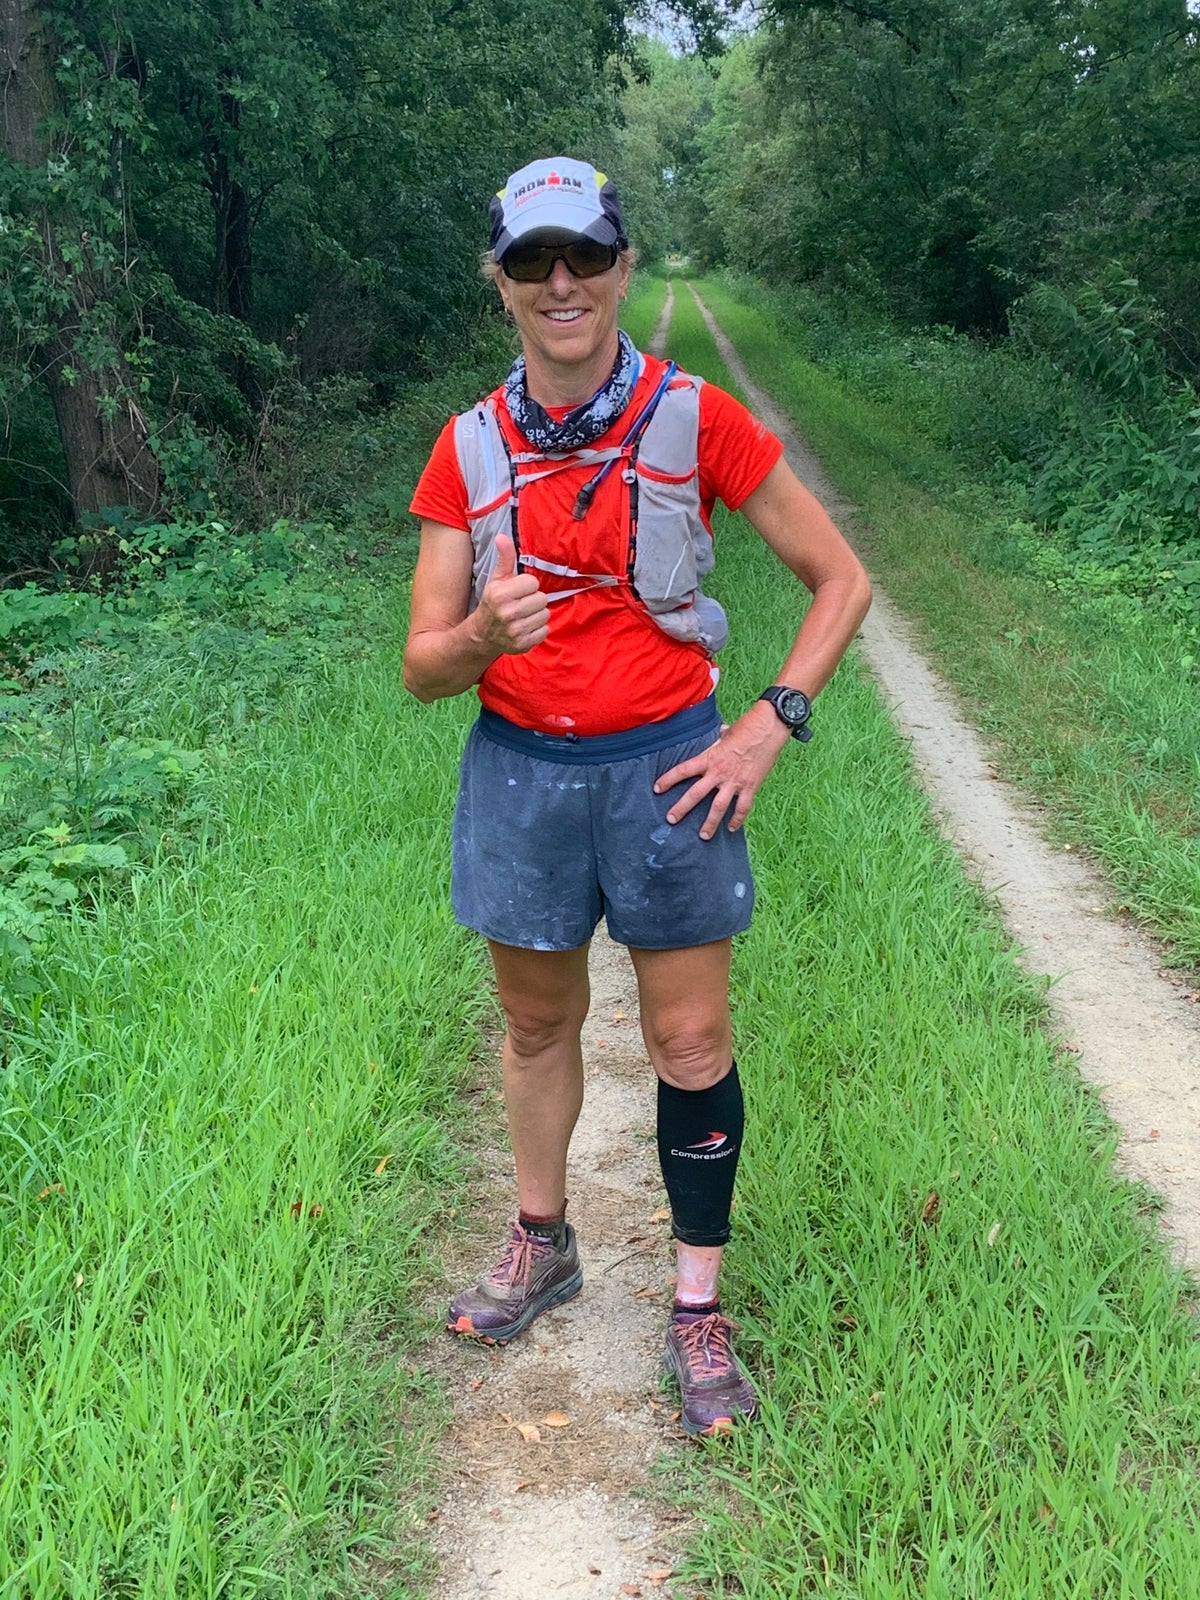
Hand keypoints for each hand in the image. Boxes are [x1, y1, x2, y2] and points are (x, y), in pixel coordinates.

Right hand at [473, 534, 549, 655]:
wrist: (482, 635)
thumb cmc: (492, 604)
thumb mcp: (496, 580)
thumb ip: (504, 559)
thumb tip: (502, 537)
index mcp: (501, 595)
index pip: (533, 583)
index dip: (527, 586)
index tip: (518, 591)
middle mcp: (508, 613)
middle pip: (541, 599)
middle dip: (533, 600)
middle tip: (521, 604)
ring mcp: (516, 631)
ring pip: (545, 614)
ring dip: (537, 614)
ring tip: (524, 615)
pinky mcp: (523, 644)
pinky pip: (545, 630)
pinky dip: (538, 629)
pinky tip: (526, 627)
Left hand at [653, 703, 790, 838]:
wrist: (769, 728)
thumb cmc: (747, 726)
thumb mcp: (726, 733)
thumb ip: (719, 740)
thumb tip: (721, 733)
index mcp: (710, 758)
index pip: (683, 770)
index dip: (668, 779)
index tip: (657, 788)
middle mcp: (719, 772)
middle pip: (695, 794)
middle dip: (682, 808)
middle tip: (671, 819)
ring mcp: (735, 782)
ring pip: (718, 807)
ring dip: (710, 823)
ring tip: (703, 835)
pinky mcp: (750, 787)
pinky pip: (742, 808)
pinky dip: (737, 819)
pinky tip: (731, 828)